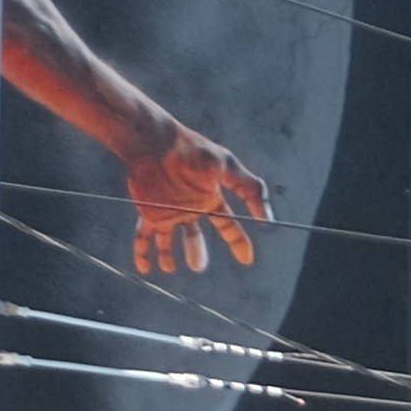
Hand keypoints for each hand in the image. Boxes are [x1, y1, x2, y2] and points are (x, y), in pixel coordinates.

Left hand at [121, 120, 268, 276]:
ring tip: (168, 268)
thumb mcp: (227, 167)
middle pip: (195, 237)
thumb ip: (250, 189)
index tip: (246, 259)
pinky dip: (142, 253)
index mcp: (210, 198)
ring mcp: (168, 211)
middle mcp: (189, 208)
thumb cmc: (191, 151)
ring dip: (168, 255)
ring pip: (169, 240)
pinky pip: (143, 237)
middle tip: (198, 267)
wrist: (155, 142)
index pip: (228, 225)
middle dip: (197, 252)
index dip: (238, 242)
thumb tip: (267, 218)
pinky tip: (144, 268)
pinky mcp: (149, 213)